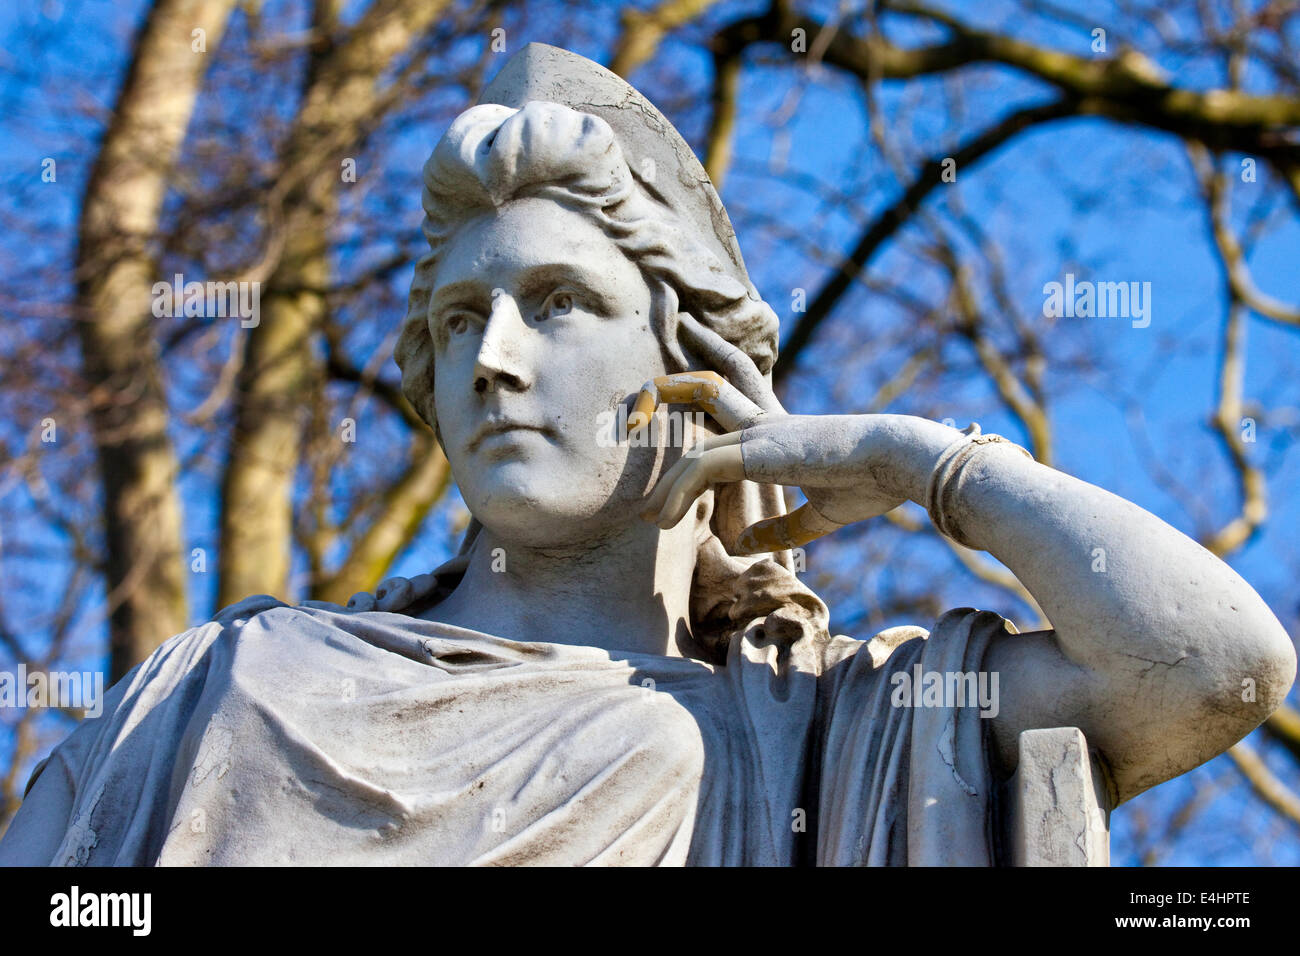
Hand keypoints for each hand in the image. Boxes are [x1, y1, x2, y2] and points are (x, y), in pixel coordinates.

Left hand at [632, 369, 916, 555]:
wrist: (897, 460)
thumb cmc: (870, 483)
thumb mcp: (817, 517)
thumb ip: (778, 528)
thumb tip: (741, 546)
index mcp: (782, 433)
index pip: (740, 402)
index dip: (713, 393)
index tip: (691, 391)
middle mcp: (765, 424)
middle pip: (711, 388)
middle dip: (679, 382)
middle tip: (647, 381)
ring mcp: (758, 433)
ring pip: (694, 446)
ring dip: (665, 476)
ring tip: (647, 515)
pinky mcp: (755, 450)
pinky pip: (701, 470)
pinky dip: (679, 495)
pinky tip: (665, 522)